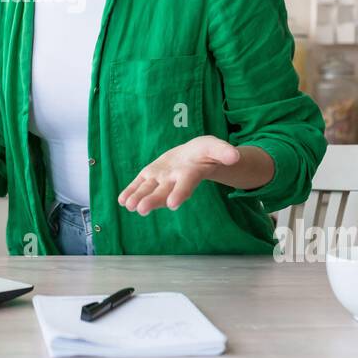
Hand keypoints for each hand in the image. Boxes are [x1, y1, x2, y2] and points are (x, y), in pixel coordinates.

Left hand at [117, 136, 241, 215]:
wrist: (194, 155)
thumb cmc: (207, 152)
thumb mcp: (217, 147)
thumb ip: (224, 152)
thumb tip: (234, 156)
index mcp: (191, 174)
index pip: (186, 185)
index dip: (180, 193)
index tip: (173, 204)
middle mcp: (175, 181)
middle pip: (164, 192)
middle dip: (153, 201)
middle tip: (141, 210)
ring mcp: (161, 179)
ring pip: (149, 190)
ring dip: (138, 198)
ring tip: (129, 206)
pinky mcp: (150, 175)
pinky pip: (139, 184)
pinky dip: (131, 191)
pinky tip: (122, 200)